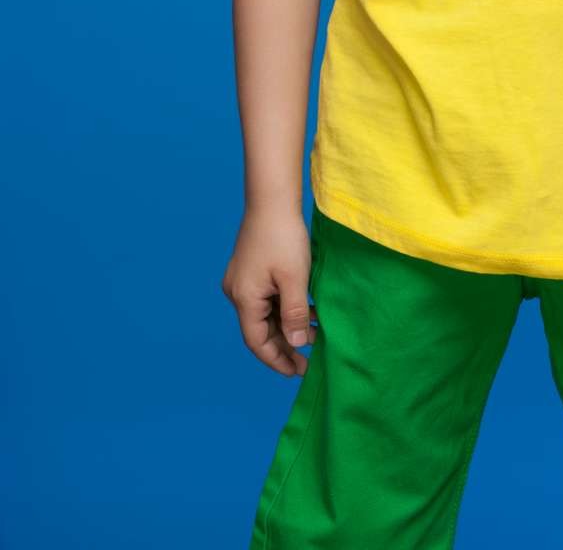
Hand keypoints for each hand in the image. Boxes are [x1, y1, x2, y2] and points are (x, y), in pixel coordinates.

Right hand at [220, 205, 317, 375]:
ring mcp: (243, 280)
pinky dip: (285, 308)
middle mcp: (238, 292)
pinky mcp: (252, 270)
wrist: (272, 199)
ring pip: (266, 314)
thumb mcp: (294, 279)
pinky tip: (307, 310)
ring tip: (315, 335)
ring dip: (287, 326)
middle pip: (260, 329)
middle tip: (308, 361)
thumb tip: (298, 344)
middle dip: (284, 345)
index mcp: (244, 298)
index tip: (296, 372)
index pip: (257, 341)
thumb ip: (295, 314)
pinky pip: (267, 298)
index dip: (277, 359)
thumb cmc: (283, 237)